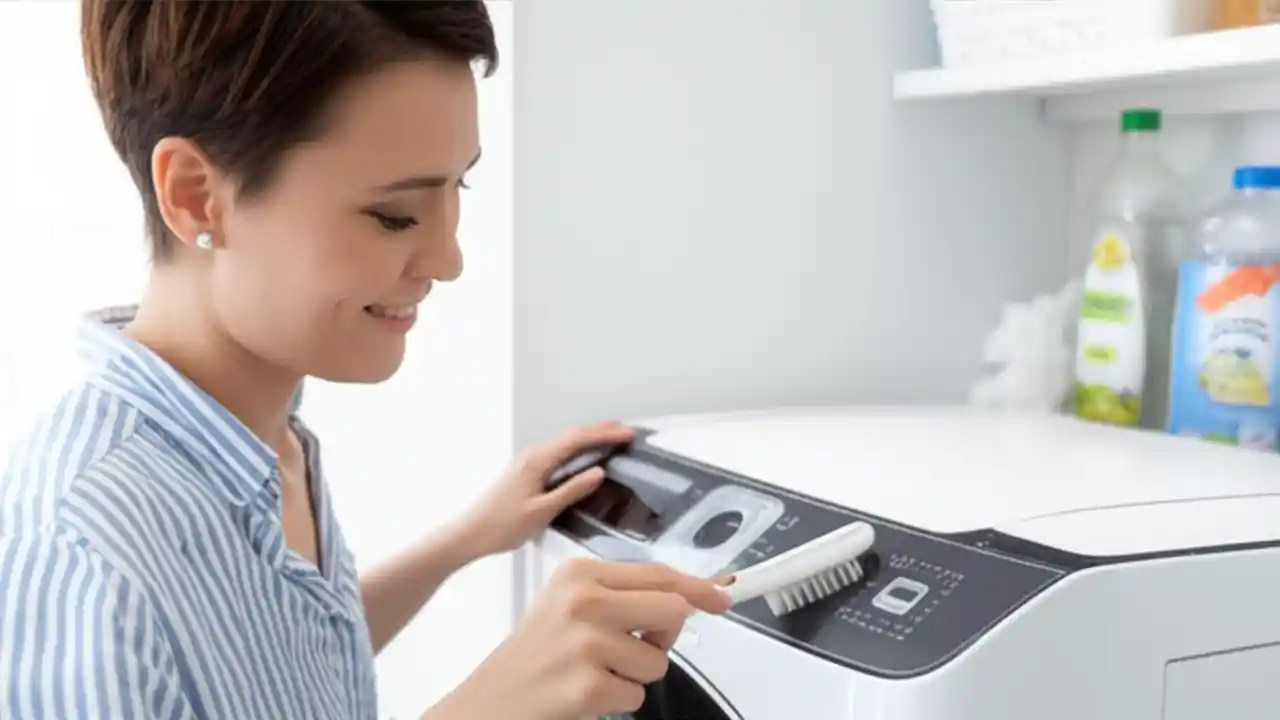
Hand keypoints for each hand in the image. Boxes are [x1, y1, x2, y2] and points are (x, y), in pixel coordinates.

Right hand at [431, 559, 731, 719]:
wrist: (489, 701)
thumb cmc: (535, 655)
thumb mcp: (569, 605)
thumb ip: (622, 595)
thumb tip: (689, 599)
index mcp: (579, 574)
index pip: (658, 573)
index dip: (698, 587)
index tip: (723, 595)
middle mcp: (583, 601)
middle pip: (672, 610)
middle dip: (663, 636)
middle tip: (630, 647)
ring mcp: (586, 643)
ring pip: (658, 661)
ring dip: (634, 675)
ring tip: (592, 671)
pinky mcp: (589, 686)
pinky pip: (638, 695)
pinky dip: (618, 701)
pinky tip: (583, 693)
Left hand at [457, 420, 634, 557]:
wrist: (468, 534)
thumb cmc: (501, 526)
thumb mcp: (542, 511)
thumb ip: (571, 490)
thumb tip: (598, 473)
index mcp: (537, 461)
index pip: (577, 439)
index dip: (604, 435)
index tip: (627, 434)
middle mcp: (532, 456)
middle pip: (571, 436)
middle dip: (600, 431)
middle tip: (626, 430)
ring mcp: (528, 463)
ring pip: (564, 443)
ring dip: (589, 438)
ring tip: (611, 438)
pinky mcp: (526, 472)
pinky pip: (557, 454)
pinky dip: (576, 450)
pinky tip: (584, 457)